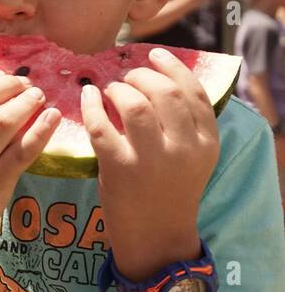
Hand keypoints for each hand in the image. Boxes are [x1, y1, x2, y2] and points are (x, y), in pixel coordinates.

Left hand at [80, 47, 216, 278]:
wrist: (156, 236)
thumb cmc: (168, 190)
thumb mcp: (191, 157)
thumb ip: (183, 124)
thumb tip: (158, 78)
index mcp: (205, 142)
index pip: (193, 91)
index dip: (173, 67)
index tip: (155, 55)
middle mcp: (183, 148)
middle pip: (164, 92)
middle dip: (141, 76)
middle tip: (126, 77)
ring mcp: (151, 159)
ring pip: (134, 104)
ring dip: (117, 89)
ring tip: (109, 90)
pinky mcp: (119, 169)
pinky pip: (100, 125)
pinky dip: (91, 105)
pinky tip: (87, 97)